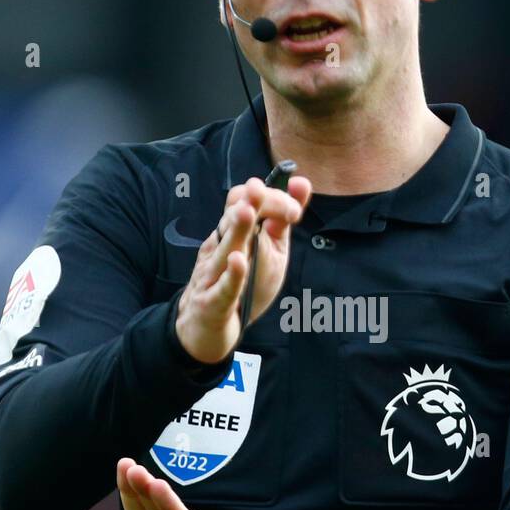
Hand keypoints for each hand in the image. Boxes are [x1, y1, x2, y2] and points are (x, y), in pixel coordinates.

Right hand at [176, 175, 311, 363]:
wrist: (208, 328)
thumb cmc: (244, 285)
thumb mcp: (271, 250)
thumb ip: (283, 219)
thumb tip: (301, 181)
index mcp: (234, 232)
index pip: (247, 201)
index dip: (272, 199)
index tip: (295, 211)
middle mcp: (221, 247)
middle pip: (234, 216)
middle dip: (254, 204)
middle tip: (271, 197)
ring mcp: (214, 274)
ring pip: (226, 247)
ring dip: (238, 229)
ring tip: (248, 211)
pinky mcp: (212, 302)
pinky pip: (222, 287)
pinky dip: (231, 275)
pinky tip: (239, 261)